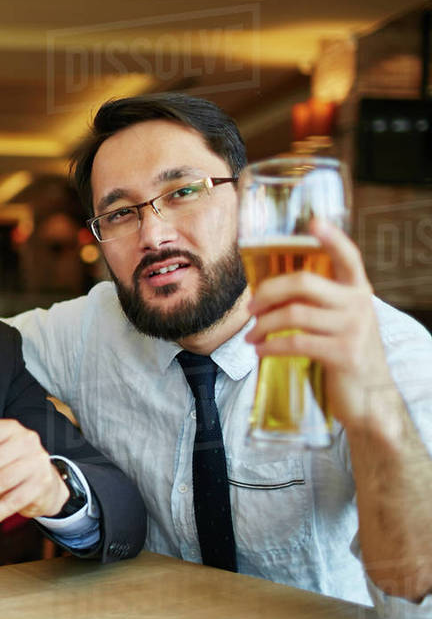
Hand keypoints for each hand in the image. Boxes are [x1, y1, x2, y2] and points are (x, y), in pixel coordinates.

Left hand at [244, 218, 396, 433]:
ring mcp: (353, 329)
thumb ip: (318, 302)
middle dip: (267, 292)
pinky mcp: (344, 354)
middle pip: (304, 282)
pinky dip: (270, 345)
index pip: (349, 256)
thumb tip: (267, 293)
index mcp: (357, 290)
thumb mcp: (339, 320)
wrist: (369, 396)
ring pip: (293, 314)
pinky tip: (260, 350)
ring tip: (251, 335)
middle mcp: (359, 304)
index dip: (332, 237)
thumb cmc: (344, 352)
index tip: (313, 222)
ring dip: (262, 324)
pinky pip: (295, 343)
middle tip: (250, 307)